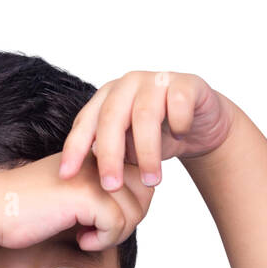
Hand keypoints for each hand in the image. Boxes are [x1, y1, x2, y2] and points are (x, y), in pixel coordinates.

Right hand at [0, 151, 154, 251]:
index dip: (130, 205)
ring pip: (136, 211)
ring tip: (89, 237)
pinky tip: (80, 240)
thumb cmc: (26, 208)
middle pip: (145, 192)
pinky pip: (117, 225)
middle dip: (129, 220)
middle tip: (101, 232)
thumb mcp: (71, 195)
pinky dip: (102, 241)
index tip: (104, 221)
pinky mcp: (86, 195)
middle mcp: (97, 157)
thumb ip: (100, 194)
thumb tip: (136, 210)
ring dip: (115, 234)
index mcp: (95, 153)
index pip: (140, 176)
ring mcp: (92, 174)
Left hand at [58, 70, 236, 190]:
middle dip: (110, 156)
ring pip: (145, 115)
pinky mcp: (186, 83)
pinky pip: (178, 105)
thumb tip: (80, 184)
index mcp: (108, 98)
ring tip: (152, 182)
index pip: (85, 122)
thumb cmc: (157, 137)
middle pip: (112, 118)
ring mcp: (157, 80)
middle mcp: (128, 85)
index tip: (67, 176)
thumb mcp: (127, 149)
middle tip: (111, 187)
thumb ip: (107, 156)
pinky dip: (178, 125)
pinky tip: (180, 135)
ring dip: (148, 153)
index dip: (74, 148)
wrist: (199, 125)